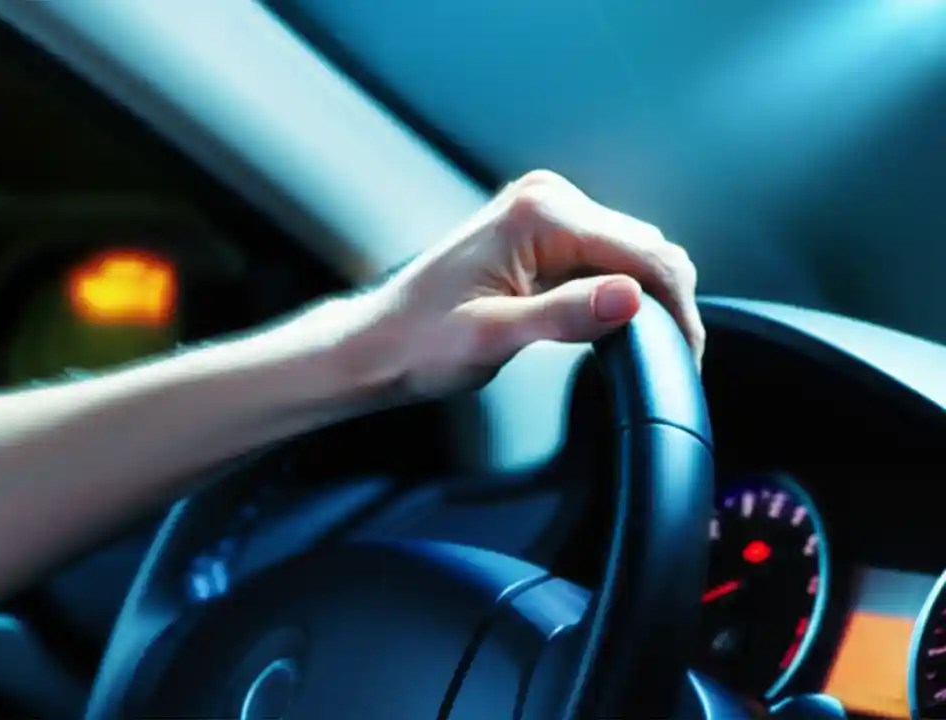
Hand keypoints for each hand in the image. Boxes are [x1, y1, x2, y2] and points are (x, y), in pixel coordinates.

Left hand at [339, 170, 704, 398]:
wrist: (378, 343)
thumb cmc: (418, 342)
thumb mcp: (493, 338)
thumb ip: (565, 317)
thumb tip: (631, 299)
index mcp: (537, 215)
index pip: (643, 253)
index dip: (677, 307)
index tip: (688, 353)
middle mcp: (545, 199)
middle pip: (645, 247)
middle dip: (668, 301)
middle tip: (675, 359)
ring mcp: (544, 212)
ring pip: (630, 252)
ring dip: (645, 296)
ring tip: (648, 348)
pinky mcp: (541, 233)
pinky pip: (603, 257)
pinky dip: (618, 291)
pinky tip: (613, 324)